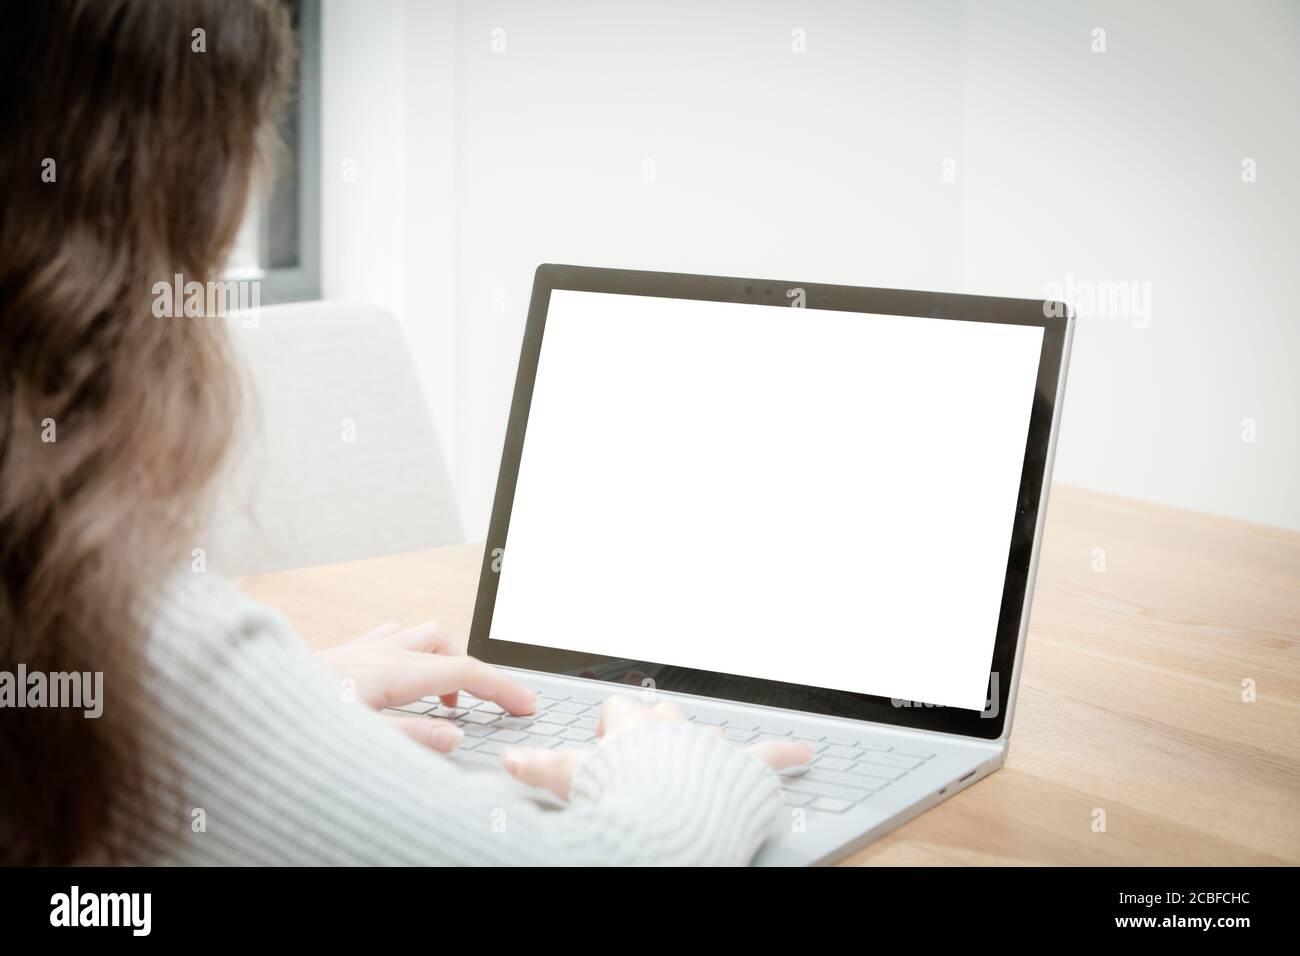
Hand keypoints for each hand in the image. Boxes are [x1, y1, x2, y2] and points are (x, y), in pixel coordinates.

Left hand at [314, 621, 536, 752]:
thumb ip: (412, 736)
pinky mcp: (343, 652)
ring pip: (419, 635)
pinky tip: (397, 677)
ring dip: (440, 658)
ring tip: (442, 696)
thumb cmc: (294, 721)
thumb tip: (454, 735)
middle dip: (472, 672)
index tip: (526, 704)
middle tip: (483, 707)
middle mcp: (381, 652)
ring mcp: (361, 647)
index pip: (464, 674)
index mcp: (393, 671)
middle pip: (447, 645)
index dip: (501, 688)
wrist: (245, 699)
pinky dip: (407, 653)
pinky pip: (388, 639)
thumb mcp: (359, 737)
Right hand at [501, 695, 812, 797]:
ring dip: (707, 747)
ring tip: (707, 762)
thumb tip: (510, 758)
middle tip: (648, 762)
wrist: (668, 818)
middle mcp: (674, 728)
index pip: (618, 714)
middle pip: (664, 715)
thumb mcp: (571, 780)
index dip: (611, 733)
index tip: (605, 750)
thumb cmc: (622, 798)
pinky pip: (770, 756)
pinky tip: (804, 755)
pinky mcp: (743, 770)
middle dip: (658, 734)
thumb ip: (540, 767)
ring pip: (708, 733)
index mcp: (634, 727)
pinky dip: (787, 755)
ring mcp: (710, 747)